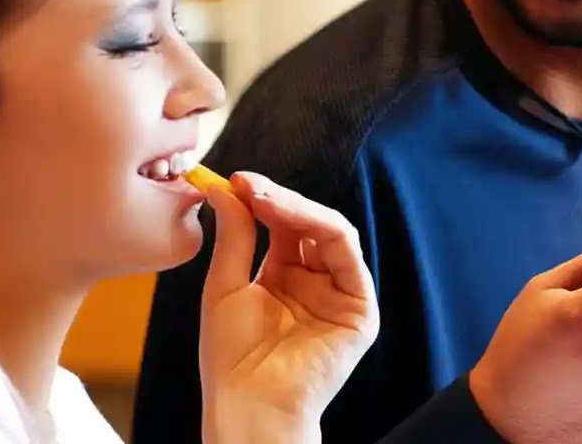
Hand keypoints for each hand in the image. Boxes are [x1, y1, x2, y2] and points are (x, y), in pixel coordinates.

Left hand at [199, 173, 379, 443]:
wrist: (247, 402)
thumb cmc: (231, 357)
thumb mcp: (225, 285)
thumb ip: (234, 236)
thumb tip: (221, 188)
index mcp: (286, 277)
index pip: (284, 225)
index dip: (262, 199)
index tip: (234, 180)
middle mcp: (317, 282)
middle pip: (309, 224)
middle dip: (279, 199)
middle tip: (248, 184)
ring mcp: (341, 294)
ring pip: (331, 231)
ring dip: (297, 207)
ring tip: (263, 197)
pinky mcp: (359, 310)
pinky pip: (347, 255)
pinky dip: (320, 226)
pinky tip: (288, 214)